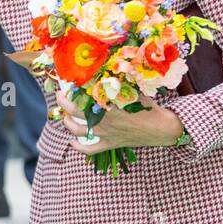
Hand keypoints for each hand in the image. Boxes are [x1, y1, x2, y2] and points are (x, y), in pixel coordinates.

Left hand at [55, 88, 184, 153]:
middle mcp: (102, 120)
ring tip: (66, 116)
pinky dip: (79, 147)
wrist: (161, 128)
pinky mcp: (109, 144)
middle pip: (74, 112)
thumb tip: (105, 74)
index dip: (70, 91)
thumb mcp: (133, 92)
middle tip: (61, 96)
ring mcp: (104, 133)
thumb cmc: (148, 107)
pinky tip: (72, 142)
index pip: (81, 97)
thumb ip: (117, 85)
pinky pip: (90, 149)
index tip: (67, 85)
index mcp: (107, 105)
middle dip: (63, 103)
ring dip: (68, 123)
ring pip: (77, 130)